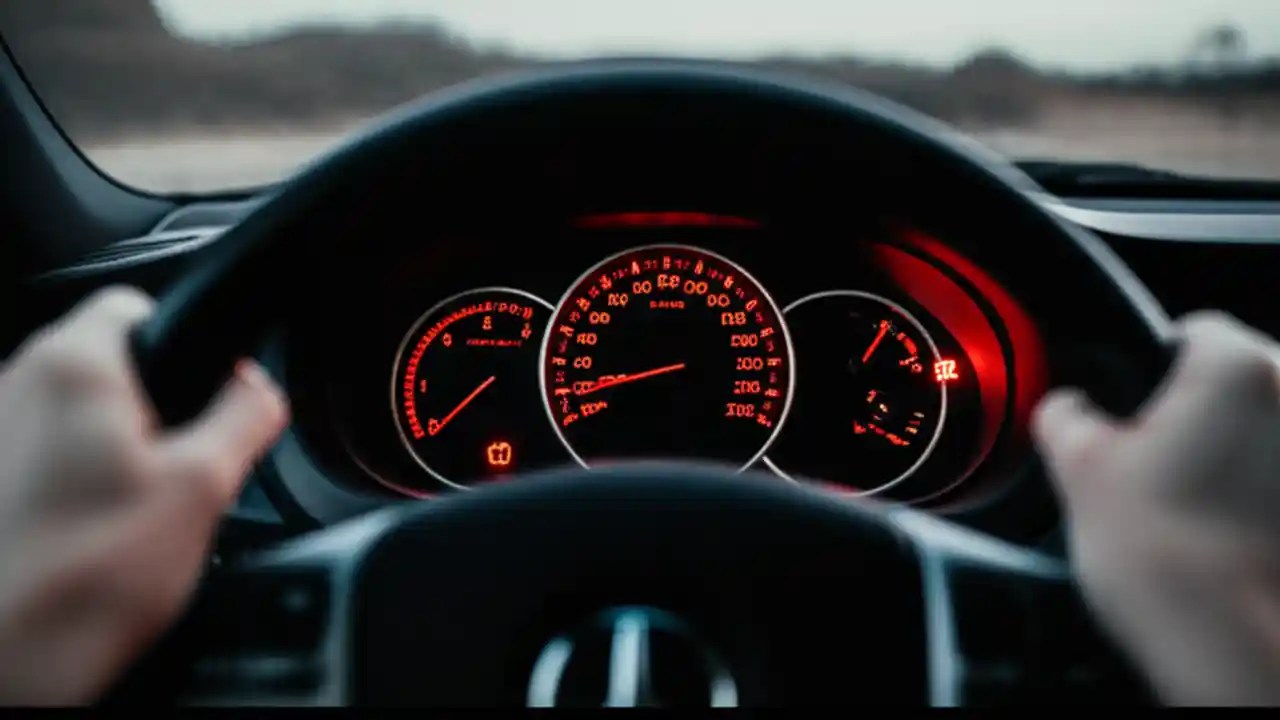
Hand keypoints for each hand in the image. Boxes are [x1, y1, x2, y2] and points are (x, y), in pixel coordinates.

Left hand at [0, 287, 288, 704]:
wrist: (3, 660)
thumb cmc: (81, 581)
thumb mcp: (203, 489)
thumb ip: (245, 418)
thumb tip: (261, 387)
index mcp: (72, 366)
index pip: (137, 303)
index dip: (186, 344)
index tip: (202, 396)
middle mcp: (13, 384)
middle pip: (104, 365)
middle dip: (146, 411)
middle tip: (169, 476)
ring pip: (68, 416)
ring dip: (101, 451)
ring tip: (121, 518)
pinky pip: (35, 458)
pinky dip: (63, 485)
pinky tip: (81, 539)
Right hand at [1034, 311, 1279, 704]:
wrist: (1227, 642)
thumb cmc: (1163, 553)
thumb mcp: (1078, 466)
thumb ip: (1065, 415)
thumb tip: (1065, 409)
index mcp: (1236, 366)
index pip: (1193, 330)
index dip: (1153, 367)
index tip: (1137, 407)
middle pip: (1238, 379)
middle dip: (1201, 414)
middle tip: (1157, 467)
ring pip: (1266, 432)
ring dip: (1239, 454)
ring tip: (1194, 509)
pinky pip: (1276, 475)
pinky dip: (1261, 491)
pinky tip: (1229, 532)